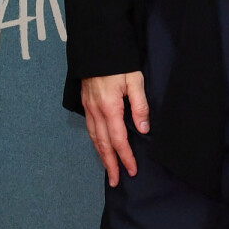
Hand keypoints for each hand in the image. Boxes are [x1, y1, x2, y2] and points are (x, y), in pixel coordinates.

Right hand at [81, 71, 149, 185]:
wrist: (97, 46)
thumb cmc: (118, 62)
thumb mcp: (135, 81)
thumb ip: (140, 106)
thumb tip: (143, 129)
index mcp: (109, 107)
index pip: (118, 140)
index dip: (125, 157)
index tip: (132, 170)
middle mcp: (96, 111)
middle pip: (102, 144)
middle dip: (110, 164)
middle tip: (116, 182)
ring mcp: (88, 108)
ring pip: (94, 138)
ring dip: (101, 156)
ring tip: (108, 171)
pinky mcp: (85, 103)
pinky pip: (90, 128)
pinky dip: (95, 142)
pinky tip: (100, 147)